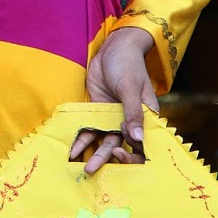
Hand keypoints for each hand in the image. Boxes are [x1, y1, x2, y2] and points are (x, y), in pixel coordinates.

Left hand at [71, 27, 156, 172]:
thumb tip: (137, 138)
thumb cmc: (127, 65)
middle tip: (91, 169)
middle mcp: (130, 123)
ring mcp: (113, 118)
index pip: (143, 146)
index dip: (133, 155)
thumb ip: (132, 113)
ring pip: (104, 142)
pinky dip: (82, 140)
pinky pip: (91, 130)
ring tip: (80, 168)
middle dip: (107, 160)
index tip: (117, 153)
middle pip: (121, 148)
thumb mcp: (130, 87)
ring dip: (93, 155)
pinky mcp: (98, 113)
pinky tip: (72, 150)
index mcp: (145, 118)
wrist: (113, 48)